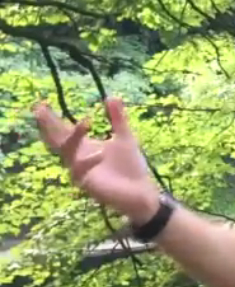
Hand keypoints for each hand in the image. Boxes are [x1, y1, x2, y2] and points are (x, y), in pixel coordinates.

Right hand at [33, 98, 159, 222]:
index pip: (63, 130)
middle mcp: (77, 157)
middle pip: (57, 140)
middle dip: (48, 125)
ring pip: (67, 154)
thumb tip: (112, 95)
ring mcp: (80, 171)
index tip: (41, 103)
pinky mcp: (87, 185)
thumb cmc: (130, 166)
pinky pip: (80, 172)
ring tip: (87, 122)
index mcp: (84, 146)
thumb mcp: (125, 137)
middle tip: (40, 109)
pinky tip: (100, 152)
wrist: (141, 192)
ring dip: (74, 137)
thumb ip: (117, 118)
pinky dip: (88, 161)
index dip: (51, 118)